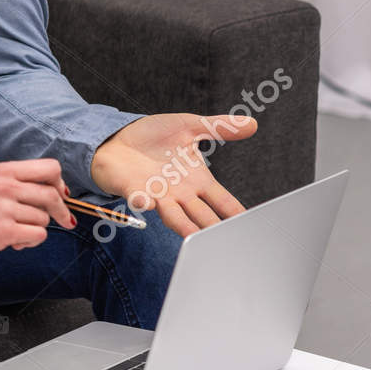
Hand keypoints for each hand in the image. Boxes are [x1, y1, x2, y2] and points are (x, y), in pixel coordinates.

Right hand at [0, 159, 76, 265]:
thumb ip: (16, 184)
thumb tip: (55, 193)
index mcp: (4, 171)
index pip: (51, 167)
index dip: (59, 183)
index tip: (58, 195)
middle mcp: (7, 185)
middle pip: (54, 194)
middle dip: (61, 210)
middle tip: (62, 220)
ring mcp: (6, 208)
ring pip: (45, 218)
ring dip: (36, 229)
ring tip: (16, 232)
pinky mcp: (5, 231)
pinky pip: (38, 235)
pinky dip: (30, 242)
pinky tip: (13, 243)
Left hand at [88, 113, 255, 236]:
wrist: (116, 138)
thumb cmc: (152, 137)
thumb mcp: (189, 126)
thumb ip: (219, 127)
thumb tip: (252, 124)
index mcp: (198, 181)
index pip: (224, 203)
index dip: (238, 214)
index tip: (254, 229)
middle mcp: (181, 194)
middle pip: (204, 218)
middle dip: (216, 230)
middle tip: (231, 245)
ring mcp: (157, 196)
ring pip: (176, 218)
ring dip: (184, 227)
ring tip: (194, 237)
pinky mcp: (133, 190)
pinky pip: (139, 199)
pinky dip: (142, 201)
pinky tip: (146, 202)